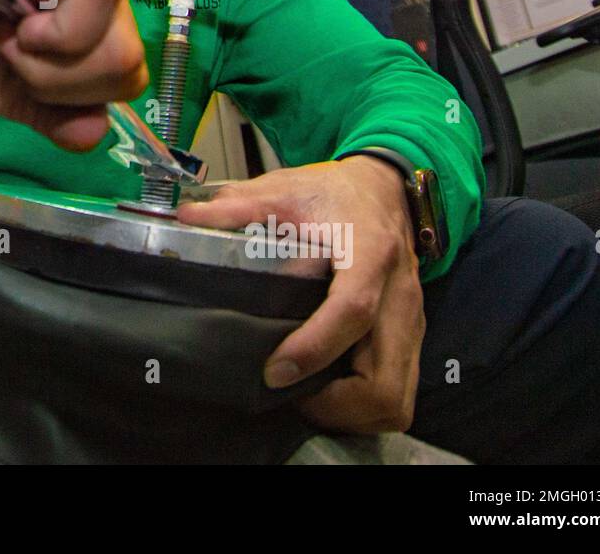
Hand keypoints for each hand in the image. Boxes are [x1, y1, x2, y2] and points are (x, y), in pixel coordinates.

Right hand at [0, 0, 147, 150]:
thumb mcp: (7, 88)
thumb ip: (54, 112)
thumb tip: (93, 133)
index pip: (128, 61)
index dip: (76, 89)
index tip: (21, 66)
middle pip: (128, 55)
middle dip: (64, 82)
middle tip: (9, 51)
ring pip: (116, 35)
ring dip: (50, 62)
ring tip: (4, 35)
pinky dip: (49, 35)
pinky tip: (5, 21)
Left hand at [175, 156, 424, 432]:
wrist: (383, 187)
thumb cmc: (334, 192)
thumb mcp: (287, 187)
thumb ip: (240, 204)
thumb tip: (188, 217)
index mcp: (370, 252)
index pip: (353, 310)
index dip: (314, 347)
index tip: (274, 370)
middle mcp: (399, 294)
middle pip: (384, 380)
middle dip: (337, 405)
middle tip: (290, 395)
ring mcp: (410, 320)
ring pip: (397, 398)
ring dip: (352, 413)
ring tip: (307, 400)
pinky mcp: (411, 335)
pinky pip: (398, 391)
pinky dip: (364, 405)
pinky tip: (329, 392)